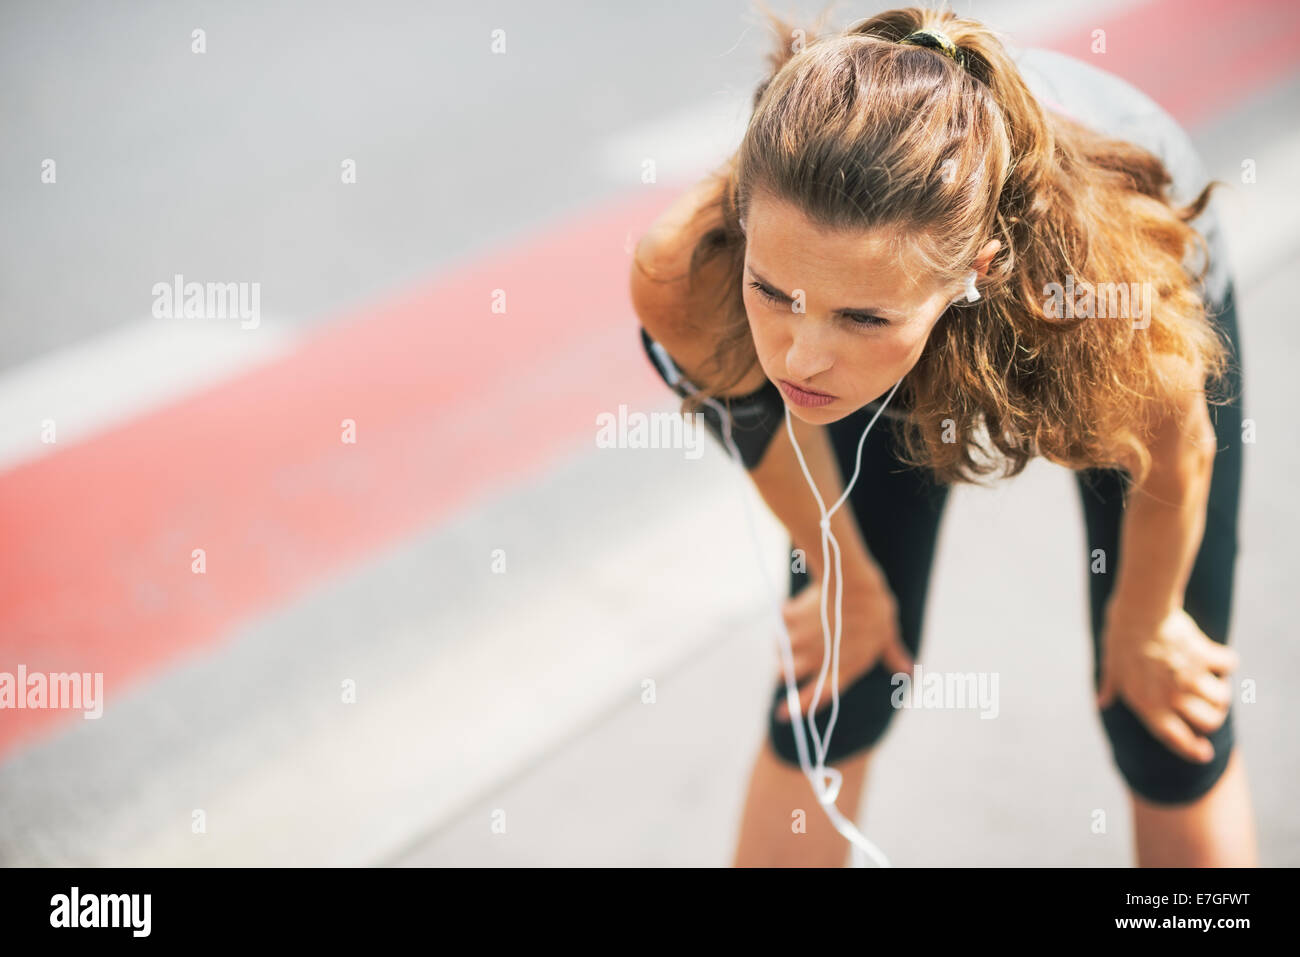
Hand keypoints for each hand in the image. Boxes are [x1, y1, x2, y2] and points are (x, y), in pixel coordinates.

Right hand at [774, 565, 910, 721]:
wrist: (852, 585)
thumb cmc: (874, 611)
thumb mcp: (886, 635)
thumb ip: (891, 655)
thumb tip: (909, 670)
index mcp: (839, 669)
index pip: (815, 696)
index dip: (797, 707)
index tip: (782, 714)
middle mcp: (815, 661)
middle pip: (785, 675)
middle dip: (784, 670)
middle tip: (789, 659)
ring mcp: (799, 641)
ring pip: (780, 648)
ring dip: (784, 641)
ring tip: (797, 628)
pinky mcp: (790, 619)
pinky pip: (783, 619)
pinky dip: (788, 614)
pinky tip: (800, 604)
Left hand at [1096, 605, 1237, 762]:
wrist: (1139, 610)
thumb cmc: (1121, 637)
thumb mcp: (1111, 665)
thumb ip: (1110, 687)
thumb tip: (1100, 703)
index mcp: (1147, 703)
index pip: (1174, 738)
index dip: (1191, 749)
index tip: (1205, 753)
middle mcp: (1171, 696)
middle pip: (1209, 721)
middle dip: (1213, 717)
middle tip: (1210, 706)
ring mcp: (1189, 677)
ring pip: (1221, 698)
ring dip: (1221, 691)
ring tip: (1214, 681)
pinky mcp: (1204, 656)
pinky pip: (1228, 665)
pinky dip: (1227, 661)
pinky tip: (1220, 657)